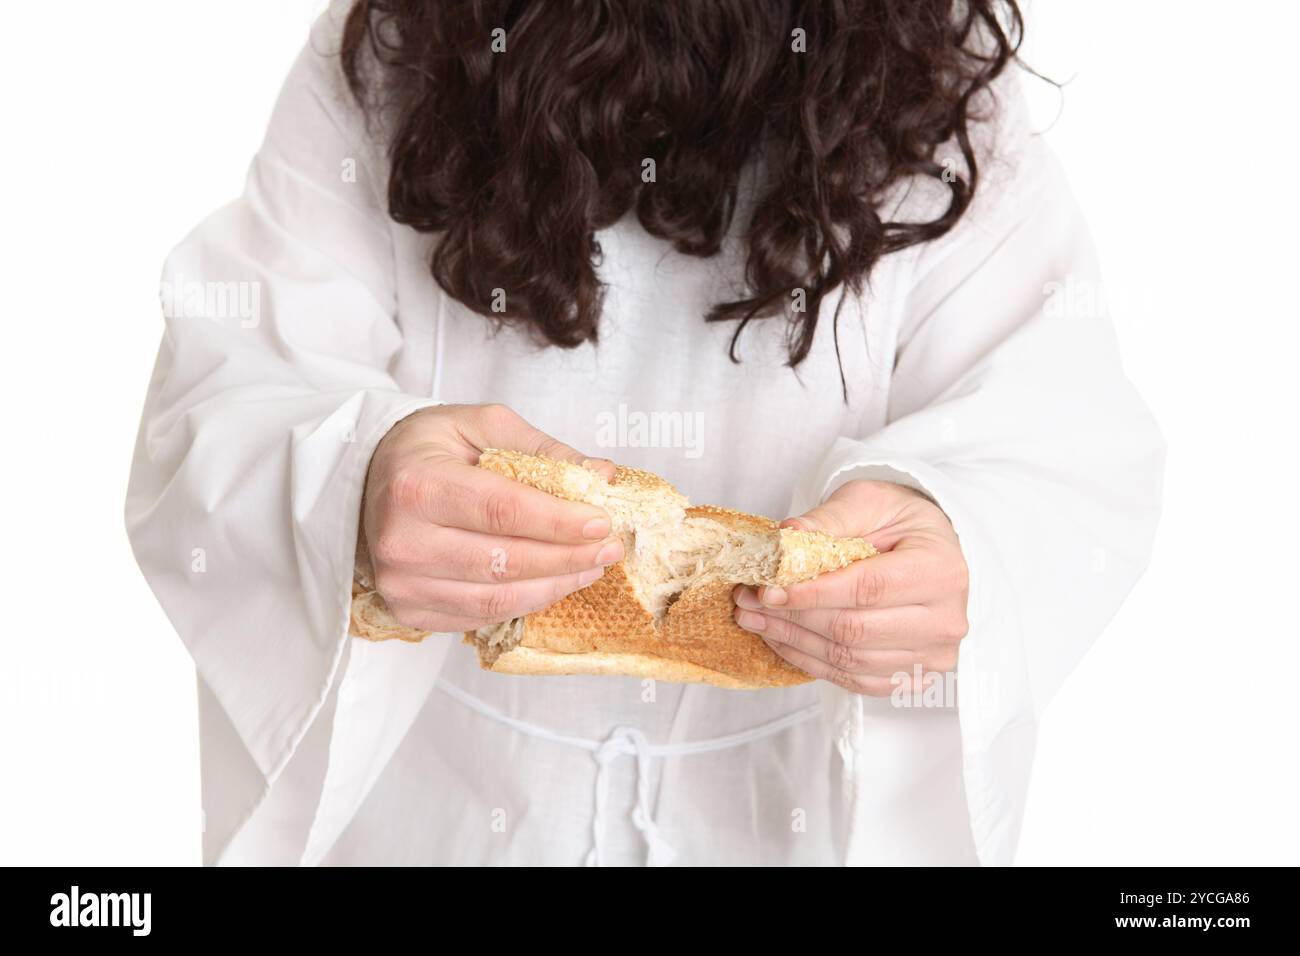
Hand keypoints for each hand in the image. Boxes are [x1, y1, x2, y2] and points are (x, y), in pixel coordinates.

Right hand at [362, 403, 622, 632]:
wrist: (369, 478)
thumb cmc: (428, 448)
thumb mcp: (482, 425)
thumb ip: (542, 449)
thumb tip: (601, 476)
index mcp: (417, 484)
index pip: (503, 511)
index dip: (559, 521)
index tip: (603, 522)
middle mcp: (402, 540)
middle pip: (504, 561)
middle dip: (568, 557)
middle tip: (610, 548)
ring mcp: (401, 582)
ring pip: (496, 599)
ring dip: (554, 586)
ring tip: (590, 567)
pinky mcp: (408, 610)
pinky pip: (479, 616)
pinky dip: (525, 602)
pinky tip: (553, 582)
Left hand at [733, 479, 968, 695]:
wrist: (930, 549)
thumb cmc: (901, 521)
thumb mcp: (869, 501)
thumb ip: (829, 519)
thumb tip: (785, 537)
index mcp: (942, 570)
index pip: (868, 589)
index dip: (813, 593)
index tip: (769, 590)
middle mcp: (946, 620)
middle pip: (855, 630)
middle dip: (793, 618)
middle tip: (748, 602)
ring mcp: (933, 655)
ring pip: (849, 660)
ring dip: (794, 642)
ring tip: (755, 619)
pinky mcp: (914, 677)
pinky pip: (854, 679)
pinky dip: (811, 662)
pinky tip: (783, 639)